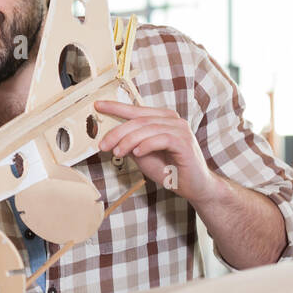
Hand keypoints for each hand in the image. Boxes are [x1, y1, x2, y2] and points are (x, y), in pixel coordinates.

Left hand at [94, 99, 215, 204]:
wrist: (194, 186)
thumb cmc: (169, 170)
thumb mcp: (143, 155)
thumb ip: (130, 144)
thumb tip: (111, 139)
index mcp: (162, 119)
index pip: (136, 110)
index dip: (116, 107)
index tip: (97, 105)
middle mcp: (172, 120)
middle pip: (139, 120)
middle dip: (117, 132)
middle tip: (103, 145)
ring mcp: (180, 129)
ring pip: (148, 128)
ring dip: (128, 141)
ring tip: (117, 152)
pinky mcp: (184, 142)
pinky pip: (161, 139)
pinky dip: (146, 145)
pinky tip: (137, 153)